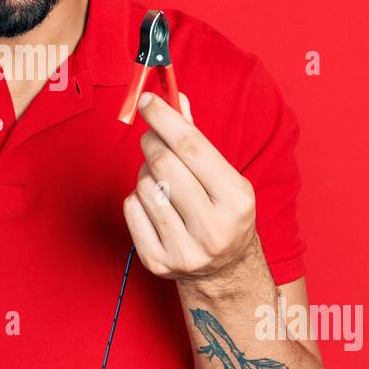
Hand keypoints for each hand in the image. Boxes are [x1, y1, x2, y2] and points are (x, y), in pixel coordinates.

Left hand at [122, 90, 257, 285]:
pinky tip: (155, 205)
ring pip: (144, 186)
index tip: (146, 100)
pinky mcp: (157, 262)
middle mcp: (213, 228)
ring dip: (146, 173)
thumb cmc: (221, 212)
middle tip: (151, 137)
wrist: (223, 271)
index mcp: (237, 200)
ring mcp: (184, 249)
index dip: (165, 118)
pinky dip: (137, 198)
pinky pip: (131, 209)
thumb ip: (198, 139)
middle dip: (152, 141)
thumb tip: (174, 97)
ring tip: (162, 181)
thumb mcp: (224, 176)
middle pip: (164, 164)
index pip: (192, 147)